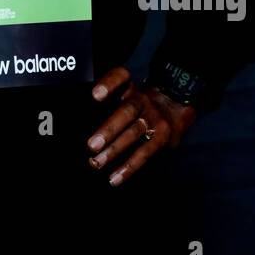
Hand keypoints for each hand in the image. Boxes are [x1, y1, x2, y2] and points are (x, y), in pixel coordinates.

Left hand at [85, 66, 196, 186]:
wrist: (177, 107)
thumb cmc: (139, 105)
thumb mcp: (127, 94)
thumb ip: (108, 103)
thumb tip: (77, 120)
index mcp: (130, 89)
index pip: (121, 77)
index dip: (109, 84)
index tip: (95, 95)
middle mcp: (143, 101)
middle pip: (126, 111)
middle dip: (109, 128)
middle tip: (90, 145)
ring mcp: (154, 118)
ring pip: (134, 133)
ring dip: (114, 150)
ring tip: (96, 163)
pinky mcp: (163, 137)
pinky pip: (145, 153)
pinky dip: (128, 167)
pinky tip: (114, 178)